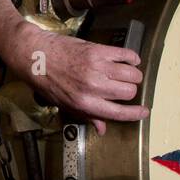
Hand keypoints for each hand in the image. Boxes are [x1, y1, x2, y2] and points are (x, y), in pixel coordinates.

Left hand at [12, 24, 149, 135]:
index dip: (135, 114)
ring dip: (134, 76)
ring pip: (132, 74)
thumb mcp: (63, 104)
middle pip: (129, 92)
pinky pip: (126, 55)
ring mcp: (97, 67)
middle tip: (125, 88)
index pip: (119, 113)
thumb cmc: (46, 81)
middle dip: (131, 92)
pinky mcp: (98, 50)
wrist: (34, 55)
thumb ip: (86, 115)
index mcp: (84, 103)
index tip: (144, 112)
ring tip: (128, 74)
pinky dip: (132, 58)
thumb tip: (102, 128)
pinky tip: (130, 60)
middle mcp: (93, 87)